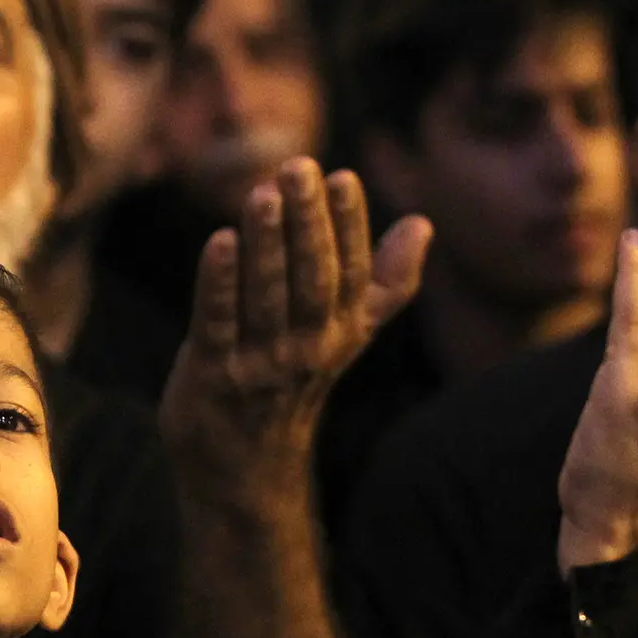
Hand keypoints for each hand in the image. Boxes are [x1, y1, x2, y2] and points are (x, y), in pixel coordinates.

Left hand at [158, 157, 430, 491]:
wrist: (246, 471)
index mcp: (341, 330)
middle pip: (313, 278)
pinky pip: (218, 324)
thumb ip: (386, 284)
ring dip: (265, 244)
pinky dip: (218, 284)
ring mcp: (260, 363)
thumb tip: (423, 224)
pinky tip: (218, 243)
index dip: (349, 225)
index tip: (343, 175)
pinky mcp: (214, 376)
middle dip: (308, 223)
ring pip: (267, 297)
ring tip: (261, 193)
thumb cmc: (292, 384)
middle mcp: (307, 346)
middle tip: (299, 167)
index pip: (353, 272)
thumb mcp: (346, 337)